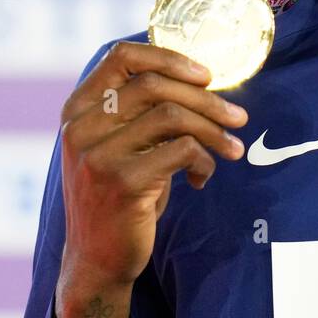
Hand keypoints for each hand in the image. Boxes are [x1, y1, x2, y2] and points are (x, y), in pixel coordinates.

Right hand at [59, 41, 248, 287]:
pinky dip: (204, 162)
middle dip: (207, 99)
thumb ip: (142, 114)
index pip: (120, 56)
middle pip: (156, 84)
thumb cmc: (120, 197)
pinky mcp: (122, 181)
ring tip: (233, 148)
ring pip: (173, 115)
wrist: (97, 260)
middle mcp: (81, 126)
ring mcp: (98, 154)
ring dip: (214, 130)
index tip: (206, 75)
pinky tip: (202, 179)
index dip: (168, 57)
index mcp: (78, 109)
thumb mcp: (120, 147)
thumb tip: (202, 81)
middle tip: (239, 116)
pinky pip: (182, 151)